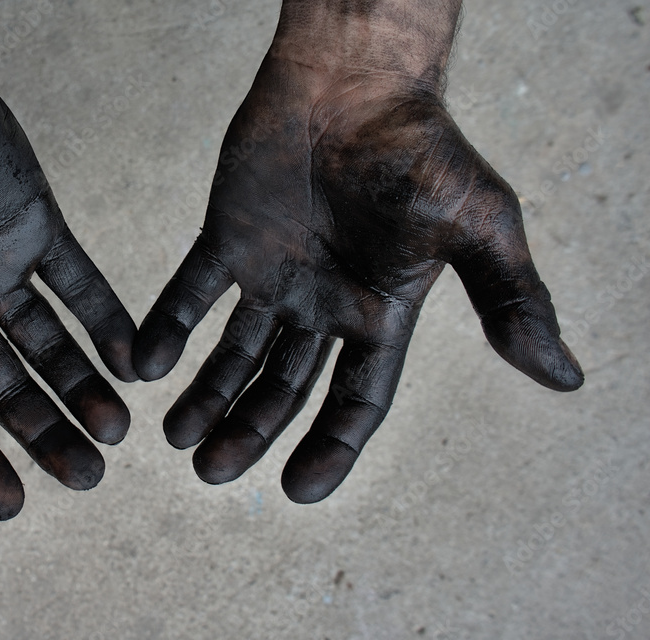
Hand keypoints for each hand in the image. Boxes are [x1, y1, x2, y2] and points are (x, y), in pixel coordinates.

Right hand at [0, 21, 135, 520]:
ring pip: (50, 344)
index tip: (13, 508)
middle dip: (47, 434)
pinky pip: (80, 283)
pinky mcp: (37, 226)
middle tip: (89, 476)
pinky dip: (106, 320)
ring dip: (84, 386)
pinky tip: (133, 359)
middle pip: (9, 390)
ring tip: (119, 429)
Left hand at [133, 7, 582, 503]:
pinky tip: (145, 363)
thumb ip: (509, 300)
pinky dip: (167, 327)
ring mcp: (271, 273)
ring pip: (232, 352)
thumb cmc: (422, 147)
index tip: (296, 491)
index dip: (329, 447)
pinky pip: (190, 293)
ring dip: (204, 395)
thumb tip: (566, 377)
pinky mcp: (226, 239)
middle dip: (247, 430)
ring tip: (174, 437)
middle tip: (208, 472)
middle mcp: (320, 304)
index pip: (354, 399)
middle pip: (280, 388)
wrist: (355, 77)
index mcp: (378, 312)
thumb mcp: (479, 228)